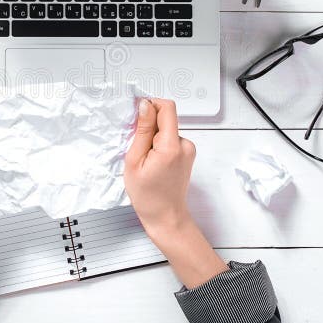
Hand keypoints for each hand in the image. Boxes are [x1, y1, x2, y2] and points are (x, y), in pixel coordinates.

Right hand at [124, 98, 226, 287]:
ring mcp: (188, 149)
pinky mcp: (187, 153)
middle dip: (148, 126)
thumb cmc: (148, 196)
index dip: (150, 105)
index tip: (137, 113)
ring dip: (152, 137)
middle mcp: (185, 145)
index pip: (166, 108)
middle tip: (137, 147)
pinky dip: (158, 145)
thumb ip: (141, 131)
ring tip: (145, 159)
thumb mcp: (134, 161)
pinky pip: (170, 139)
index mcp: (171, 146)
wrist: (165, 217)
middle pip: (165, 118)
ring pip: (166, 129)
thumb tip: (145, 106)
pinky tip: (152, 162)